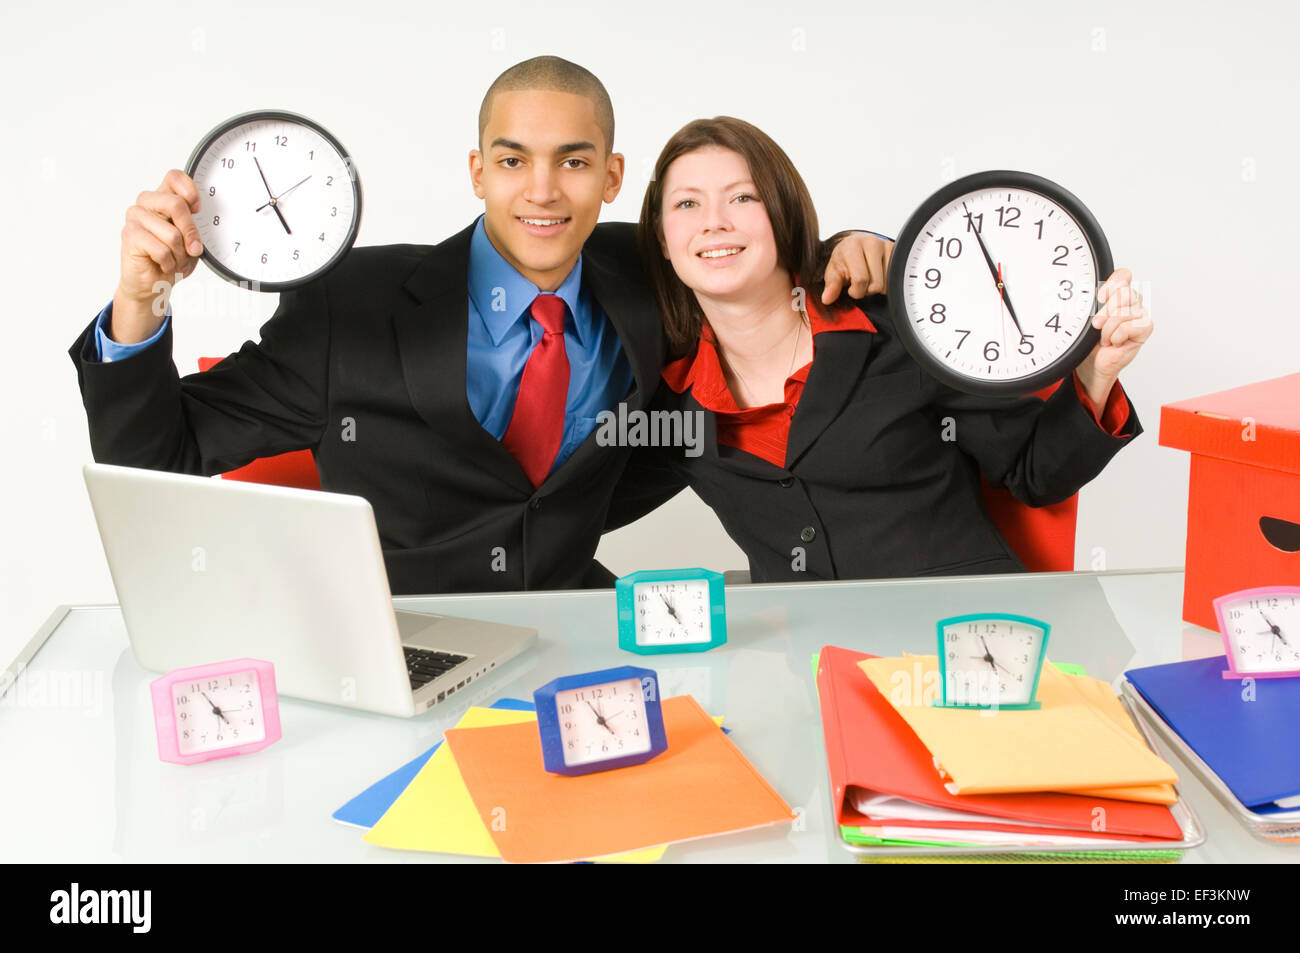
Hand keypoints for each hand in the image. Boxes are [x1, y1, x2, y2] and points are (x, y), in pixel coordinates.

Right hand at [113, 169, 204, 343]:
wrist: (153, 284)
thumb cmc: (171, 259)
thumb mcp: (191, 242)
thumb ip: (194, 227)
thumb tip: (200, 225)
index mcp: (163, 198)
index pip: (174, 177)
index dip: (189, 190)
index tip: (198, 209)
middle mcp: (147, 204)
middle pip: (176, 204)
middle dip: (190, 231)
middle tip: (193, 248)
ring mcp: (135, 218)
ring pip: (171, 233)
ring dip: (179, 254)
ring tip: (173, 259)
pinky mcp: (129, 235)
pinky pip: (161, 249)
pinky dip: (168, 262)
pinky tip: (162, 264)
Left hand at [821, 232, 892, 302]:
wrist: (853, 244)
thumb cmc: (843, 259)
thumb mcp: (833, 272)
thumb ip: (831, 286)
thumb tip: (827, 299)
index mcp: (853, 246)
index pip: (861, 280)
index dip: (855, 291)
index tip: (851, 288)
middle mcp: (872, 243)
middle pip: (876, 284)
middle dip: (867, 290)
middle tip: (860, 282)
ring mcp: (886, 245)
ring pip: (887, 283)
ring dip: (878, 286)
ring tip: (869, 277)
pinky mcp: (896, 250)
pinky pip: (895, 278)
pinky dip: (886, 281)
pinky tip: (877, 274)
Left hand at [1075, 267, 1152, 409]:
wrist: (1092, 362)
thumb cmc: (1090, 340)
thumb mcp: (1086, 318)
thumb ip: (1094, 302)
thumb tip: (1099, 295)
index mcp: (1118, 294)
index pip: (1123, 275)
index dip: (1112, 284)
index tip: (1100, 297)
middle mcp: (1132, 301)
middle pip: (1124, 292)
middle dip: (1105, 311)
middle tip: (1097, 325)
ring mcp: (1140, 314)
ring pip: (1123, 312)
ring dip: (1108, 329)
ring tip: (1105, 336)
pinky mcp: (1145, 328)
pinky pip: (1129, 326)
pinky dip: (1116, 336)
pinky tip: (1114, 342)